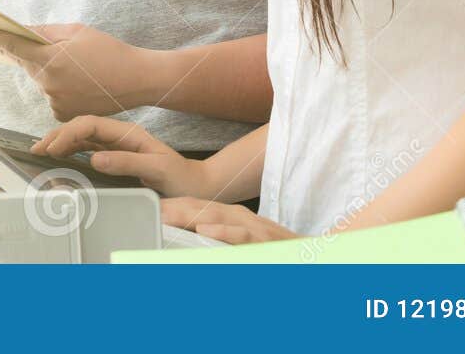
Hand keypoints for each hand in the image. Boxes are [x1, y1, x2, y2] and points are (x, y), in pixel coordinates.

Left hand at [0, 23, 152, 119]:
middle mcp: (48, 83)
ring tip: (81, 69)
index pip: (13, 46)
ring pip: (42, 80)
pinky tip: (82, 83)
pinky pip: (52, 96)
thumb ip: (46, 32)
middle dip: (37, 54)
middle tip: (62, 51)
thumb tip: (25, 31)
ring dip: (51, 72)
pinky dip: (61, 88)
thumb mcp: (77, 31)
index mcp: (50, 59)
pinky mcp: (63, 114)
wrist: (137, 80)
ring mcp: (55, 101)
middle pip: (29, 64)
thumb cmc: (109, 51)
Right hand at [31, 114, 203, 197]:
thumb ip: (127, 162)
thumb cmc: (180, 177)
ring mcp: (117, 146)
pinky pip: (88, 150)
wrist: (197, 186)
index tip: (54, 148)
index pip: (91, 125)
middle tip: (37, 148)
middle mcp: (120, 137)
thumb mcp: (157, 168)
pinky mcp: (116, 158)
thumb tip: (94, 158)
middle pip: (82, 128)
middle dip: (58, 135)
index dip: (69, 134)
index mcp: (128, 133)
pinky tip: (60, 155)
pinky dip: (71, 151)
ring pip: (82, 138)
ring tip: (41, 150)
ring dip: (61, 141)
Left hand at [161, 197, 297, 244]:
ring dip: (192, 215)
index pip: (198, 208)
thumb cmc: (273, 253)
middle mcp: (241, 219)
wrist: (315, 258)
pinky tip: (206, 230)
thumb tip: (193, 239)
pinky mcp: (266, 241)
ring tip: (168, 216)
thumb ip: (218, 242)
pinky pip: (243, 235)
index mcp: (232, 219)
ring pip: (219, 217)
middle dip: (175, 208)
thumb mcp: (239, 247)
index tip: (150, 209)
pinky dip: (225, 232)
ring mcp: (254, 228)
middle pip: (203, 208)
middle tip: (150, 209)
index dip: (173, 207)